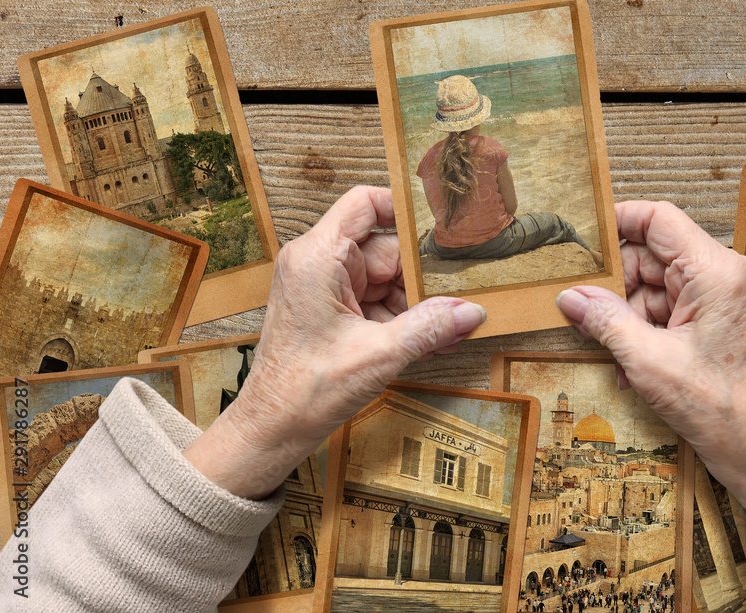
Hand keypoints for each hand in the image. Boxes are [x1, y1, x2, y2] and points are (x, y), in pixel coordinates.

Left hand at [183, 186, 485, 498]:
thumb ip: (430, 327)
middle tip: (461, 295)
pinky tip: (431, 340)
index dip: (406, 208)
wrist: (273, 428)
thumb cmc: (305, 390)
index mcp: (318, 257)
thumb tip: (472, 311)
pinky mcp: (332, 309)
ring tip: (449, 329)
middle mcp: (318, 263)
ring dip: (417, 303)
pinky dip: (403, 318)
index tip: (444, 224)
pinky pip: (377, 300)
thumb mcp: (379, 355)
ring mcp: (325, 287)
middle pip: (386, 248)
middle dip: (423, 276)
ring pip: (387, 278)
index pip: (365, 204)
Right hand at [555, 200, 745, 560]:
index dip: (618, 220)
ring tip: (611, 352)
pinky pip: (670, 310)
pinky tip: (629, 363)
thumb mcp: (647, 361)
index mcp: (716, 272)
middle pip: (654, 256)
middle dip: (616, 283)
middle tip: (582, 306)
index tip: (583, 234)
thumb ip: (604, 320)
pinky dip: (644, 330)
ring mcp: (723, 298)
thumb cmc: (719, 408)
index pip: (659, 219)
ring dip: (627, 315)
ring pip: (657, 286)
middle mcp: (724, 276)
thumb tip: (570, 297)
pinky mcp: (718, 320)